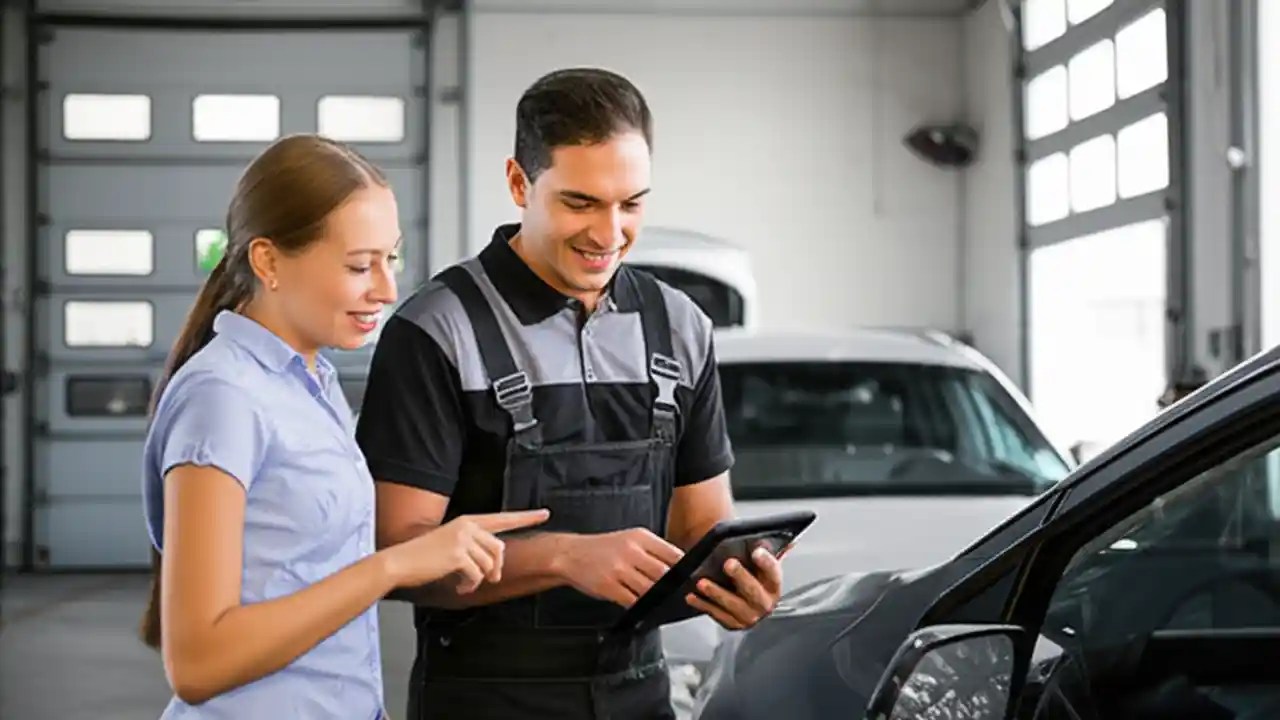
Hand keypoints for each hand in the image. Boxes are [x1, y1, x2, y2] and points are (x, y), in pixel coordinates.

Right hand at [385, 509, 550, 592]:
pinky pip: (477, 575)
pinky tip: (460, 587)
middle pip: (499, 549)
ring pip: (489, 564)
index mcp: (467, 521)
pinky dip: (470, 585)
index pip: (502, 519)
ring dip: (480, 579)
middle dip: (496, 568)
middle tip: (488, 579)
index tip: (544, 513)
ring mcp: (463, 539)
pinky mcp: (458, 554)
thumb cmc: (424, 558)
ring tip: (466, 583)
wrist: (401, 563)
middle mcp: (467, 526)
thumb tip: (494, 565)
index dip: (526, 518)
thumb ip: (474, 548)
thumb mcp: (451, 545)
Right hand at [559, 528, 684, 607]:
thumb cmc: (602, 548)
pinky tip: (638, 602)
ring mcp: (619, 569)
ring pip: (649, 589)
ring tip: (656, 599)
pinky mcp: (609, 586)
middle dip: (670, 585)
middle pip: (663, 573)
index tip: (686, 577)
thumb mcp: (629, 539)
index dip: (683, 569)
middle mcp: (631, 551)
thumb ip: (651, 551)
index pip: (673, 554)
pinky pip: (632, 600)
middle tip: (673, 592)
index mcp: (640, 537)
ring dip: (655, 597)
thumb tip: (677, 568)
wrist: (570, 554)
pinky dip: (639, 605)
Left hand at [685, 544, 784, 630]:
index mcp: (774, 585)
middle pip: (754, 590)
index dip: (766, 562)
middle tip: (728, 564)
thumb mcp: (762, 565)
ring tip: (702, 582)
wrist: (745, 600)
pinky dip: (703, 605)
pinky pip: (717, 615)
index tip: (756, 551)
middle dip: (741, 577)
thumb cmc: (753, 577)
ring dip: (717, 593)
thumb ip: (773, 552)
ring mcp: (749, 616)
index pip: (773, 572)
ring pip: (733, 605)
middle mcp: (765, 603)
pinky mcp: (733, 624)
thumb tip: (789, 542)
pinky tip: (692, 596)